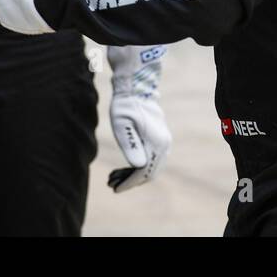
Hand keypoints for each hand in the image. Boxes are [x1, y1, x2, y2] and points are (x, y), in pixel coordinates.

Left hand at [106, 45, 171, 192]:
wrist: (136, 88)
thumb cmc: (125, 106)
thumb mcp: (122, 126)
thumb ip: (131, 146)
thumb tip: (138, 167)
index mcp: (155, 144)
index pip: (144, 172)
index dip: (129, 183)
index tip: (115, 188)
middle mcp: (164, 145)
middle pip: (149, 173)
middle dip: (131, 181)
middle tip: (111, 183)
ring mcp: (164, 142)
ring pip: (151, 167)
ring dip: (134, 174)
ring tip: (114, 177)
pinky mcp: (160, 138)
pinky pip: (152, 159)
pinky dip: (139, 166)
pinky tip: (124, 167)